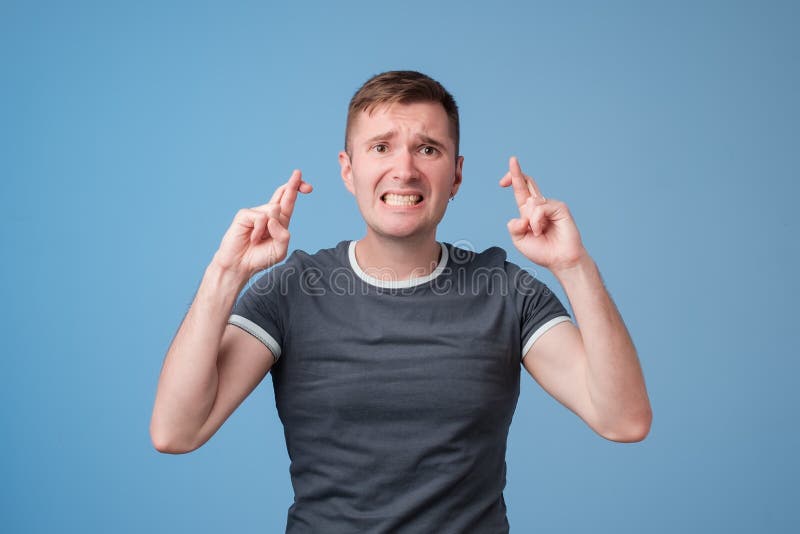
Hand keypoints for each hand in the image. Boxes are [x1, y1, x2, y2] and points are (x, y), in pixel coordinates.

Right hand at [213, 170, 312, 277]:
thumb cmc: (260, 258)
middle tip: (298, 173)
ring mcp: (256, 213)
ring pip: (274, 209)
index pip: (288, 201)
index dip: (296, 190)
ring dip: (270, 228)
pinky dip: (259, 230)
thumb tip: (273, 218)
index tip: (307, 185)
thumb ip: (283, 235)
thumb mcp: (280, 249)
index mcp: (279, 221)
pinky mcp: (245, 215)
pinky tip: (252, 238)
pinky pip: (261, 218)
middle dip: (292, 185)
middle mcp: (268, 214)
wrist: (240, 265)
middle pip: (282, 194)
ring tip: (258, 240)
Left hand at [499, 156, 586, 272]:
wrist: (559, 260)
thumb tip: (520, 216)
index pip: (520, 190)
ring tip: (538, 233)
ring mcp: (550, 205)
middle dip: (516, 172)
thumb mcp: (519, 240)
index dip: (513, 179)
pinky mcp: (560, 208)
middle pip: (527, 182)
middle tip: (512, 160)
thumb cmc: (542, 251)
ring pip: (530, 203)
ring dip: (530, 221)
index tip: (503, 179)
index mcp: (528, 212)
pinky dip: (537, 221)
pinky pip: (540, 208)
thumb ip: (514, 227)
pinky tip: (542, 230)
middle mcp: (539, 205)